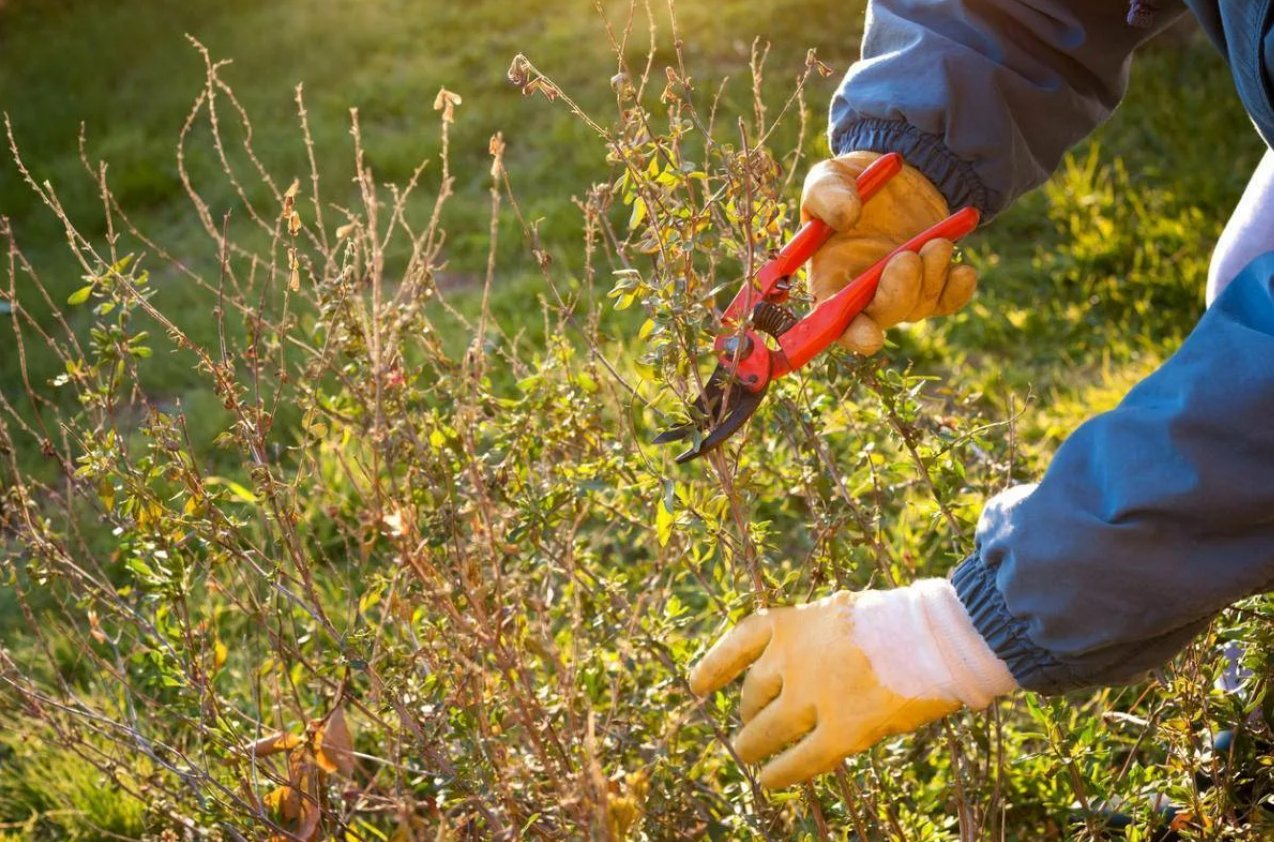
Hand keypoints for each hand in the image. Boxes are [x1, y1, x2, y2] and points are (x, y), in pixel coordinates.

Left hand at [688, 580, 1014, 788]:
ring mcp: (815, 696)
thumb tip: (786, 673)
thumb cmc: (898, 622)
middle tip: (749, 727)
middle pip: (752, 694)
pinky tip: (771, 782)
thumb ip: (811, 640)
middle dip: (747, 713)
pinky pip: (801, 760)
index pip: (739, 645)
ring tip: (750, 756)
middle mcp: (794, 660)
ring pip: (767, 731)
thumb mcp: (840, 613)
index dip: (715, 666)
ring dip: (754, 746)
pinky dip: (782, 773)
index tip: (697, 686)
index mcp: (793, 624)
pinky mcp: (843, 730)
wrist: (939, 635)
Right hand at [801, 152, 978, 354]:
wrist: (896, 172)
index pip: (835, 320)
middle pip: (883, 316)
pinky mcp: (931, 282)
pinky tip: (962, 269)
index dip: (851, 334)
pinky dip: (958, 290)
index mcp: (830, 278)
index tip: (871, 337)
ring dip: (931, 278)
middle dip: (898, 294)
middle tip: (908, 258)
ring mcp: (901, 290)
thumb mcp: (829, 177)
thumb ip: (828, 196)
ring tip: (939, 242)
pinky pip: (948, 301)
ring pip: (919, 306)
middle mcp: (864, 293)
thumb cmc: (850, 183)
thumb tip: (845, 217)